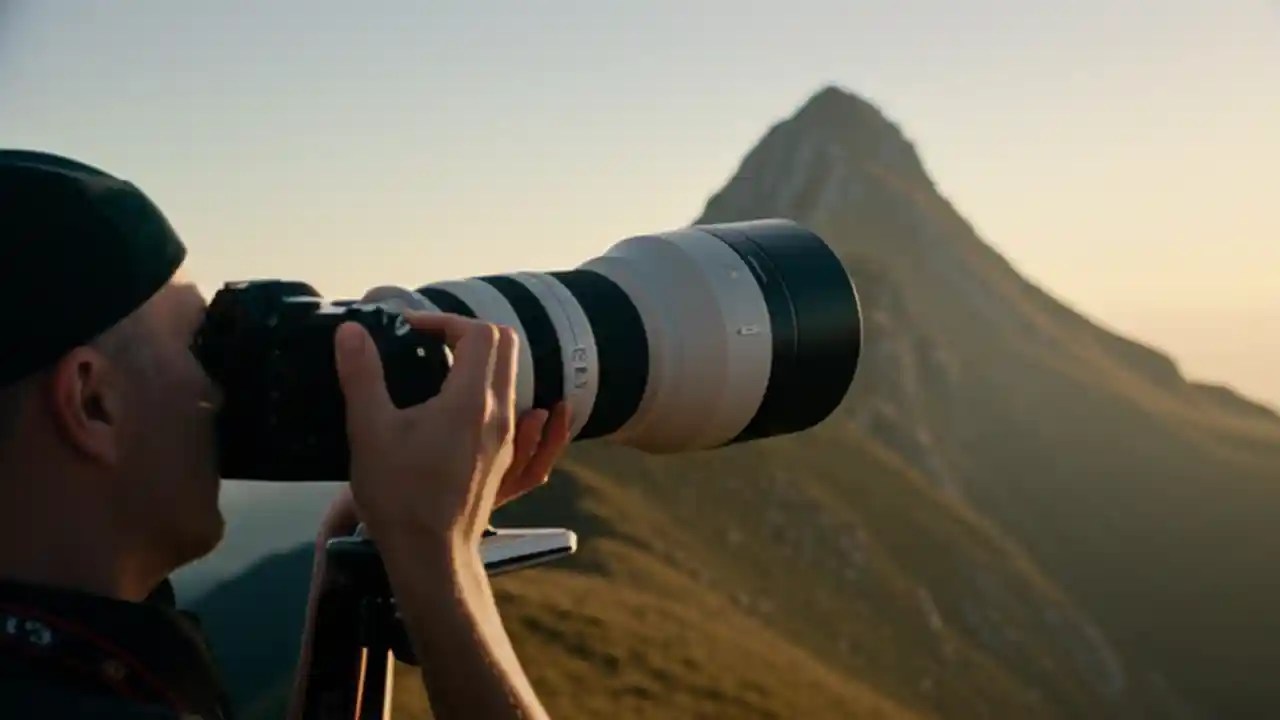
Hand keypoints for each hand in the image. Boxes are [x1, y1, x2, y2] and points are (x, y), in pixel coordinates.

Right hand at [331, 311, 560, 549]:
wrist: (431, 556)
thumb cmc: (399, 495)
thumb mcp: (370, 431)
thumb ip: (361, 375)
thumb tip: (351, 330)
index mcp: (472, 400)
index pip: (479, 332)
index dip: (444, 320)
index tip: (410, 329)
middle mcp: (500, 413)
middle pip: (505, 346)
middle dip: (467, 333)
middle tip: (427, 343)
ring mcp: (507, 437)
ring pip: (508, 376)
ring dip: (477, 361)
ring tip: (432, 372)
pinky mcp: (502, 457)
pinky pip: (506, 405)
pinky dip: (484, 389)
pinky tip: (447, 407)